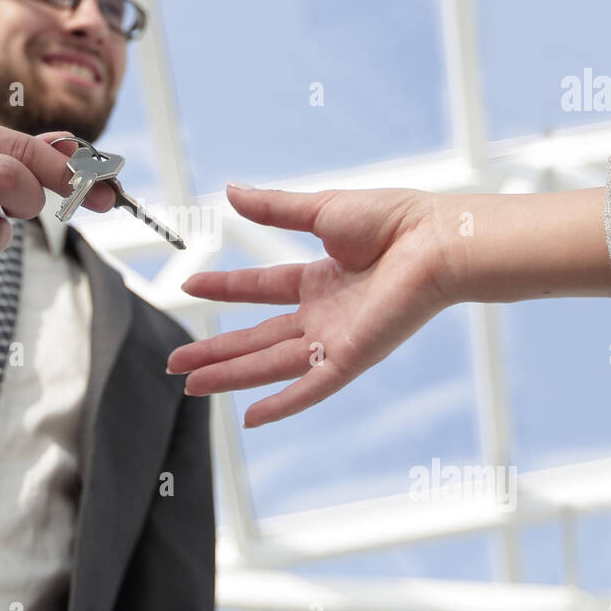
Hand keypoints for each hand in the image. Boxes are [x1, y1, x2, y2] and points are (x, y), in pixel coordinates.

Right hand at [166, 184, 455, 427]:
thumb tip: (229, 190)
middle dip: (215, 351)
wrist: (436, 241)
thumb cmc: (393, 220)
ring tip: (190, 385)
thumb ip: (273, 208)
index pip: (260, 288)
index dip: (223, 289)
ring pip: (270, 365)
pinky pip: (310, 388)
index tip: (187, 286)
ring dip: (230, 376)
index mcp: (320, 278)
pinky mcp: (350, 358)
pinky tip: (250, 419)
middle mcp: (324, 313)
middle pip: (257, 339)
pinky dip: (281, 405)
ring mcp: (334, 339)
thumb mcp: (320, 209)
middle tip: (175, 362)